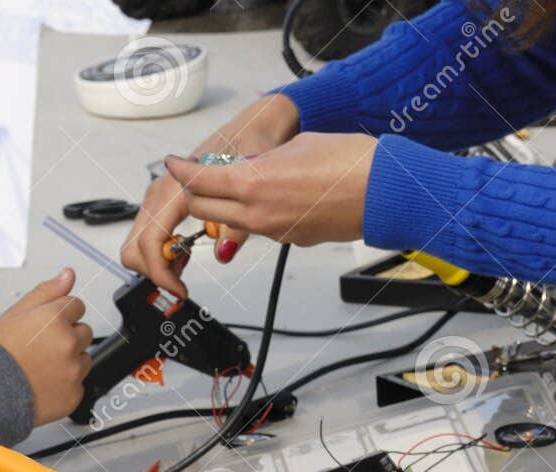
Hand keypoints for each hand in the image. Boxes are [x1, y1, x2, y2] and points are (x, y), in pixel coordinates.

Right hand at [0, 269, 93, 426]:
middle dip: (68, 337)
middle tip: (42, 348)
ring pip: (84, 359)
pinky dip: (65, 386)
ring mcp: (73, 372)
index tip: (47, 326)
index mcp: (56, 319)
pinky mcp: (73, 396)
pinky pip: (77, 386)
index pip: (77, 306)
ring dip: (70, 361)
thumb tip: (68, 275)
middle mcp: (69, 344)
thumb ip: (47, 292)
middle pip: (84, 332)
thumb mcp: (16, 313)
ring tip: (43, 368)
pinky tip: (45, 385)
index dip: (61, 314)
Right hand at [121, 94, 300, 291]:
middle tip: (180, 281)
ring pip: (136, 244)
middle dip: (153, 271)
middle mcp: (160, 191)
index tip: (180, 290)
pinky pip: (148, 236)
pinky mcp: (161, 203)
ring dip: (156, 263)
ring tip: (185, 265)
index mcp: (175, 188)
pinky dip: (160, 253)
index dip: (161, 272)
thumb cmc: (247, 149)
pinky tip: (184, 251)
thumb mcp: (248, 189)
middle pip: (133, 247)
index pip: (151, 241)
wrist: (250, 130)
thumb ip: (236, 227)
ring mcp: (157, 197)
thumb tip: (223, 253)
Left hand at [165, 132, 375, 251]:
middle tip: (192, 178)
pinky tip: (268, 197)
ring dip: (221, 207)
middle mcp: (257, 213)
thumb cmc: (349, 161)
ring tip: (229, 185)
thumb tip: (249, 170)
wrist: (383, 191)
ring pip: (229, 222)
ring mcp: (272, 231)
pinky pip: (259, 227)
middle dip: (193, 193)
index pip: (199, 181)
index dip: (181, 170)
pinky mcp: (289, 240)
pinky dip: (252, 214)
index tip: (172, 163)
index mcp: (254, 183)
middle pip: (203, 210)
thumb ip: (263, 162)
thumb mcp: (296, 147)